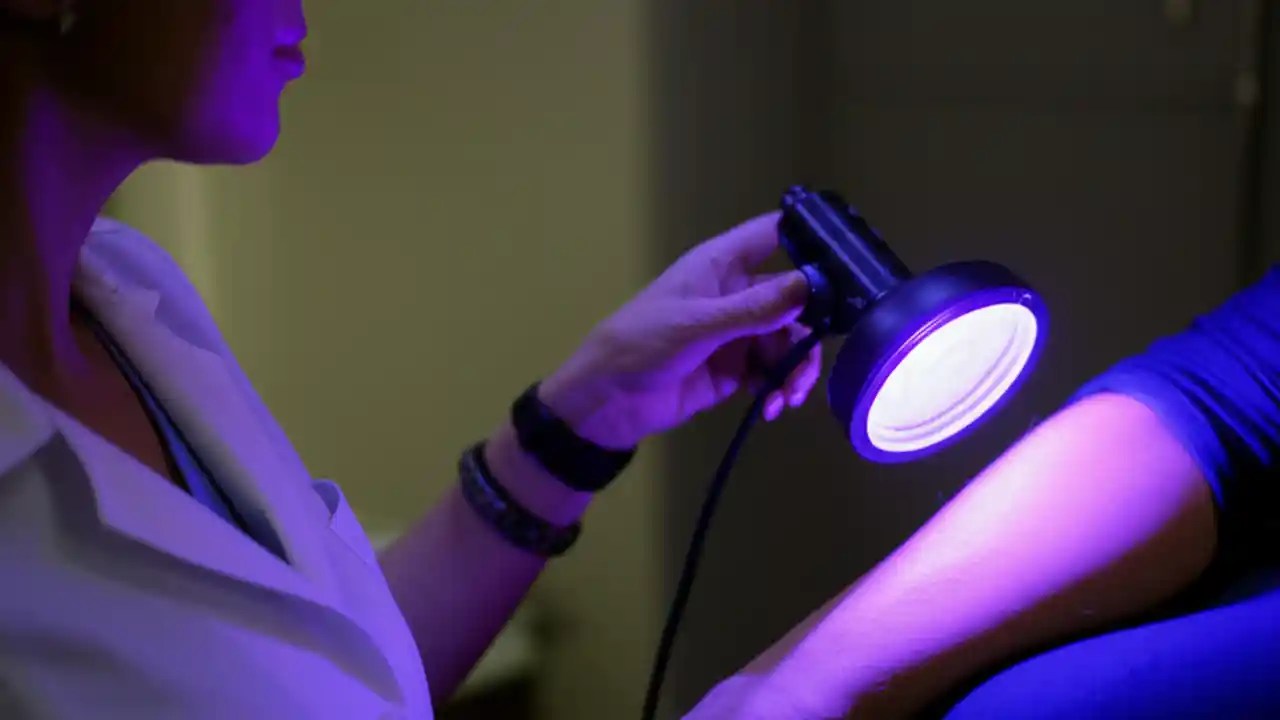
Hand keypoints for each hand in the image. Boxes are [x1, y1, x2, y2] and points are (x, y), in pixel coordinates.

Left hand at [540, 212, 823, 449]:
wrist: (607, 402)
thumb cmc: (641, 345)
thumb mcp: (698, 325)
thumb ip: (755, 309)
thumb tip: (811, 286)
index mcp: (722, 265)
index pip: (775, 234)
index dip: (810, 239)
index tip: (846, 263)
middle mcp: (736, 293)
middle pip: (795, 298)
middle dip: (809, 329)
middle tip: (810, 359)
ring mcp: (738, 332)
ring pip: (788, 341)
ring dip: (795, 368)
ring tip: (787, 397)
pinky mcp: (736, 369)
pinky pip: (773, 372)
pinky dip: (779, 388)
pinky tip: (773, 407)